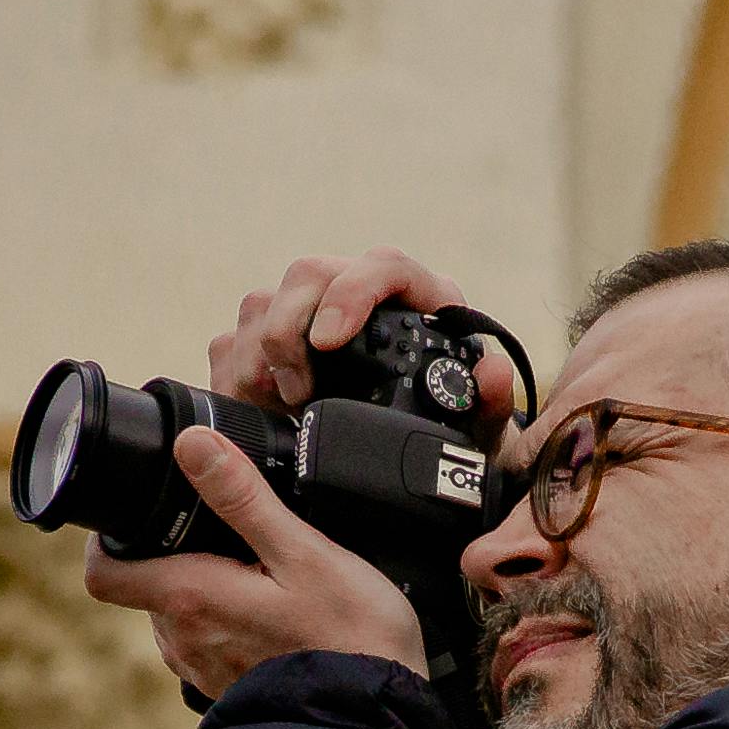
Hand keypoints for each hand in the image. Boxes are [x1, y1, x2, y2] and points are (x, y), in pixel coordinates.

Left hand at [85, 428, 428, 697]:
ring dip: (205, 591)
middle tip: (233, 537)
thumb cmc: (351, 638)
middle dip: (177, 556)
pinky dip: (227, 623)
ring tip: (263, 578)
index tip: (135, 514)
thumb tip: (193, 444)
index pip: (105, 572)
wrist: (378, 718)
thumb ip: (243, 496)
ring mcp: (203, 670)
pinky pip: (207, 645)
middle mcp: (183, 640)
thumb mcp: (304, 551)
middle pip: (148, 585)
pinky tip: (274, 617)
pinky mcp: (227, 690)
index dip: (107, 540)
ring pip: (178, 616)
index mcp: (189, 598)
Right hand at [209, 245, 523, 446]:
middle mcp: (360, 294)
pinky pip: (233, 341)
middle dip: (290, 331)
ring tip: (280, 408)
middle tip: (297, 392)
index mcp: (418, 301)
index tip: (328, 340)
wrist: (412, 462)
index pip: (385, 266)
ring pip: (262, 304)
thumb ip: (490, 408)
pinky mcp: (270, 342)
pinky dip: (236, 377)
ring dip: (261, 359)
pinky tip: (256, 410)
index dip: (352, 292)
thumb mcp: (476, 436)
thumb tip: (495, 373)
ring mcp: (309, 314)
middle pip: (309, 274)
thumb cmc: (450, 439)